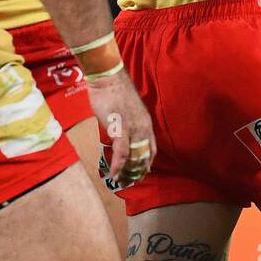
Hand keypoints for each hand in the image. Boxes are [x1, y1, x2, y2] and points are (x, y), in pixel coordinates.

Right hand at [87, 69, 155, 186]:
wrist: (109, 78)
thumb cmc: (114, 90)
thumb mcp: (126, 109)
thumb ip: (127, 122)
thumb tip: (120, 131)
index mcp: (145, 122)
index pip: (151, 147)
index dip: (147, 160)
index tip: (142, 171)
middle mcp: (143, 127)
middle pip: (145, 154)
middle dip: (138, 170)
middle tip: (131, 182)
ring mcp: (133, 129)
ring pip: (135, 156)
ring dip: (128, 171)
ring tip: (122, 182)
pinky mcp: (120, 129)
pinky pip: (122, 152)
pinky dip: (118, 165)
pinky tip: (114, 174)